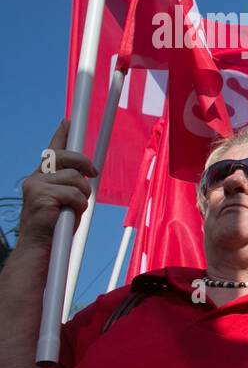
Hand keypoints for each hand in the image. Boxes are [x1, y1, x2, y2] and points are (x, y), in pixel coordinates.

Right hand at [17, 121, 96, 251]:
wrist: (40, 246)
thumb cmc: (55, 224)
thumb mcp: (65, 200)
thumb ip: (71, 184)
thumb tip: (88, 172)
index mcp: (41, 177)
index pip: (51, 151)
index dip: (61, 135)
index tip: (68, 121)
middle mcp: (35, 178)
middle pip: (64, 157)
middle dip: (83, 163)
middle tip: (93, 174)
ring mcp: (36, 186)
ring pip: (74, 178)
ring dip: (83, 193)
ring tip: (76, 207)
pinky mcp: (42, 196)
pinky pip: (75, 194)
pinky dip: (79, 205)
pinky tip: (70, 214)